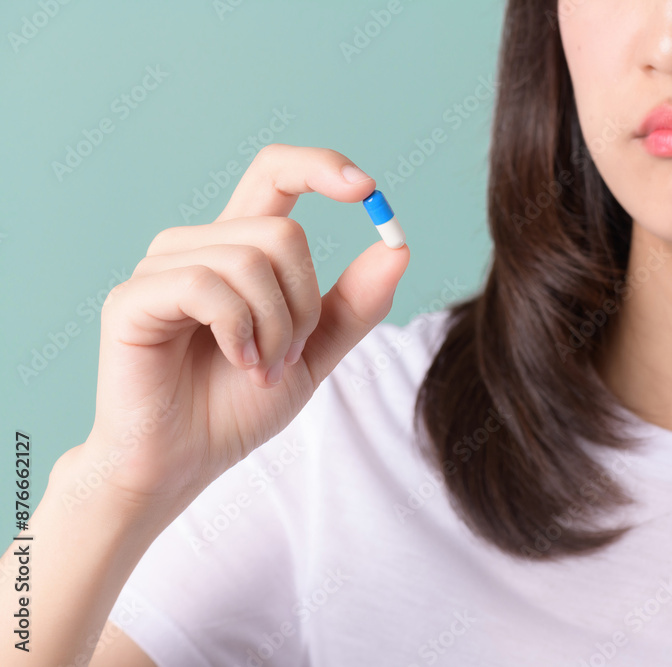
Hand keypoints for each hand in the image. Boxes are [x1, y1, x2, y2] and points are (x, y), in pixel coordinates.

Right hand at [73, 144, 408, 517]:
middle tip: (287, 356)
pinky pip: (208, 286)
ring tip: (258, 368)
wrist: (185, 460)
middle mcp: (199, 244)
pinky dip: (239, 332)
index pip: (277, 172)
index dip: (322, 166)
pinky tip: (236, 361)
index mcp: (240, 248)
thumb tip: (399, 247)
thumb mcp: (316, 352)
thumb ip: (356, 303)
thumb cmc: (239, 404)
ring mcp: (162, 267)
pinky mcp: (133, 297)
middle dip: (304, 306)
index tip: (367, 191)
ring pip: (252, 261)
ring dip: (275, 329)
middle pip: (284, 232)